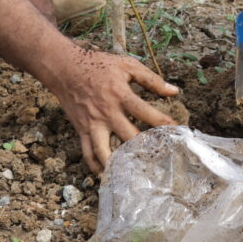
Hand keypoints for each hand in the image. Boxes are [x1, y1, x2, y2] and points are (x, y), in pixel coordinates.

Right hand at [47, 48, 179, 173]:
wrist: (65, 68)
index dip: (162, 123)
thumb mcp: (127, 65)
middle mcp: (107, 113)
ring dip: (118, 166)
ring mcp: (93, 124)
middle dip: (145, 150)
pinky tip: (107, 176)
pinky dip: (96, 167)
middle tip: (160, 159)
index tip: (177, 132)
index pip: (144, 112)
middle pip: (128, 138)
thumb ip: (151, 79)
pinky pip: (87, 154)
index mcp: (120, 95)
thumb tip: (174, 91)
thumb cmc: (99, 65)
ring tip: (133, 176)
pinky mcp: (81, 130)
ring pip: (104, 152)